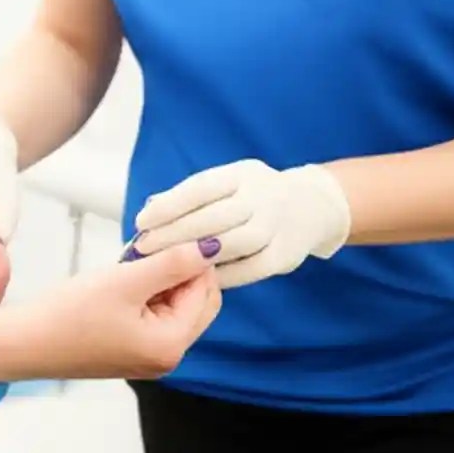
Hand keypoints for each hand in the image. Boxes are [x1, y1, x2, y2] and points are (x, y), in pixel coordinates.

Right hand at [22, 242, 221, 379]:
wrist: (24, 343)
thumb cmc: (69, 315)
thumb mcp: (124, 281)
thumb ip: (172, 263)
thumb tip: (212, 247)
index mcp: (171, 345)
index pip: (205, 292)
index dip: (194, 259)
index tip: (171, 233)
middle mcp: (167, 357)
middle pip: (195, 302)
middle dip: (180, 270)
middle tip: (151, 246)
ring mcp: (148, 356)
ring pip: (173, 307)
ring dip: (160, 279)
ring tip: (132, 260)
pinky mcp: (130, 350)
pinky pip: (153, 316)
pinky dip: (145, 293)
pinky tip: (123, 278)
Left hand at [130, 160, 351, 288]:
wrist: (312, 206)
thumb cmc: (250, 196)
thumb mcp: (226, 183)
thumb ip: (189, 196)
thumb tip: (150, 210)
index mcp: (242, 174)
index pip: (201, 188)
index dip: (169, 206)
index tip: (142, 222)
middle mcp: (263, 197)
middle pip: (214, 218)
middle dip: (174, 234)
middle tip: (143, 248)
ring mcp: (278, 226)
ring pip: (232, 244)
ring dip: (195, 256)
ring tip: (165, 264)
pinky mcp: (286, 256)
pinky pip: (250, 269)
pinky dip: (221, 275)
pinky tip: (196, 278)